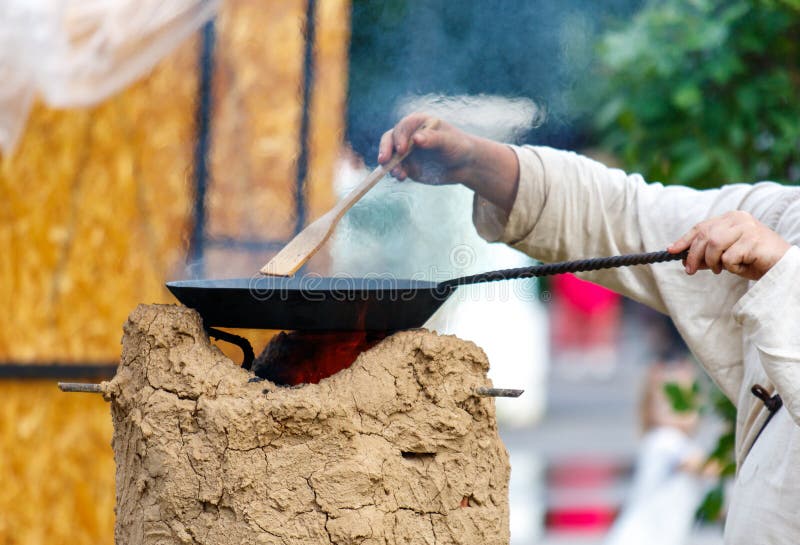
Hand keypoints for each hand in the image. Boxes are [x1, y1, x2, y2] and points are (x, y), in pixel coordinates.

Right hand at [378, 112, 519, 212]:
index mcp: (418, 122)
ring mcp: (405, 151)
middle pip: (390, 138)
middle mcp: (408, 135)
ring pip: (390, 155)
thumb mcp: (449, 142)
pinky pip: (396, 168)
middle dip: (386, 149)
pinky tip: (402, 178)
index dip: (399, 137)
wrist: (463, 165)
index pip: (403, 127)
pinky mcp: (406, 165)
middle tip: (384, 161)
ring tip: (398, 174)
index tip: (401, 150)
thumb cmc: (458, 147)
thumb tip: (416, 138)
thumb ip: (433, 139)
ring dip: (390, 164)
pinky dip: (396, 173)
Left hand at [668, 211, 790, 279]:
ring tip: (719, 270)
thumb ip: (707, 253)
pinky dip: (730, 267)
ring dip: (712, 262)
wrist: (782, 266)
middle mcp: (738, 218)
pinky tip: (741, 267)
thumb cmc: (753, 259)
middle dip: (693, 256)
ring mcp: (747, 227)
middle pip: (705, 236)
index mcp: (731, 218)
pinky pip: (729, 257)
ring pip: (714, 244)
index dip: (684, 240)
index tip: (671, 250)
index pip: (701, 227)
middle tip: (691, 270)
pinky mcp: (753, 240)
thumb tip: (685, 258)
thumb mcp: (726, 255)